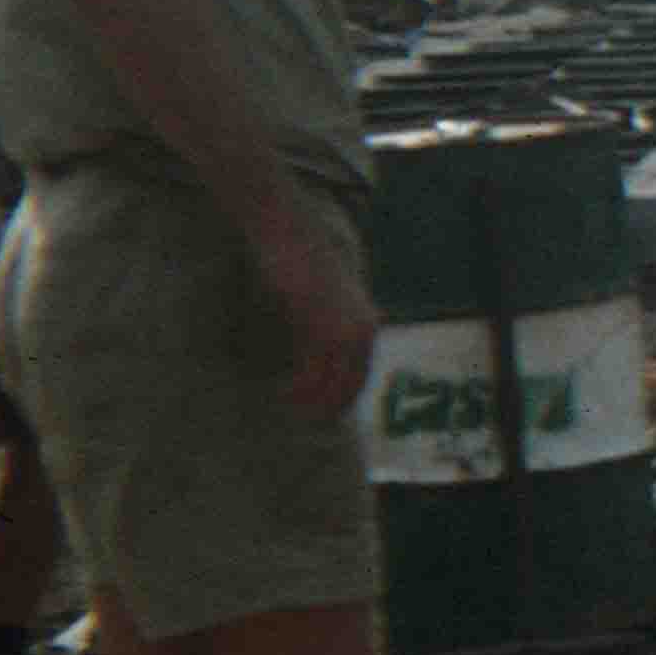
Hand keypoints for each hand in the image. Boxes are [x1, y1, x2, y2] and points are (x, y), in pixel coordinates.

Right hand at [250, 208, 379, 419]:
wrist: (290, 233)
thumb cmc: (305, 263)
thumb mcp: (329, 299)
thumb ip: (334, 325)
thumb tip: (330, 355)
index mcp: (368, 324)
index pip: (362, 375)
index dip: (345, 398)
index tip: (328, 415)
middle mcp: (362, 329)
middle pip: (351, 383)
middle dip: (330, 407)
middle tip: (308, 421)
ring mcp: (341, 327)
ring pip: (330, 380)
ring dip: (311, 400)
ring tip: (292, 409)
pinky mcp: (316, 322)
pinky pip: (311, 366)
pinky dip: (300, 385)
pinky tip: (287, 393)